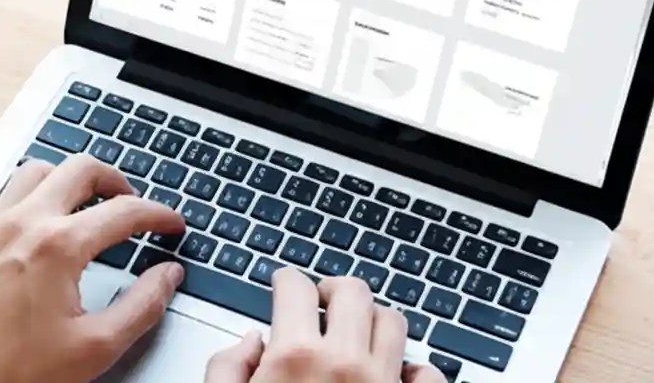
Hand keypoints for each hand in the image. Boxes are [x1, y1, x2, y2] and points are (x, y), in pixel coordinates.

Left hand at [0, 153, 186, 382]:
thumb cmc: (10, 372)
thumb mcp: (94, 347)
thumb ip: (141, 306)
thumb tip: (167, 276)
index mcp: (59, 247)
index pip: (125, 211)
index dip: (158, 214)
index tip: (170, 224)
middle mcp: (23, 223)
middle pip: (80, 168)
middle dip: (115, 179)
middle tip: (129, 201)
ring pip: (36, 171)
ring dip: (66, 180)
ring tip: (82, 203)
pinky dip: (24, 198)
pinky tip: (31, 223)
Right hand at [204, 269, 445, 382]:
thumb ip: (226, 370)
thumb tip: (248, 345)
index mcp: (295, 358)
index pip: (295, 287)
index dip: (285, 280)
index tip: (284, 285)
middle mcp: (345, 365)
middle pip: (353, 291)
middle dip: (333, 290)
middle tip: (321, 301)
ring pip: (394, 321)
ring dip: (374, 321)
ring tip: (356, 332)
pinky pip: (426, 374)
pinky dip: (414, 370)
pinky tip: (395, 373)